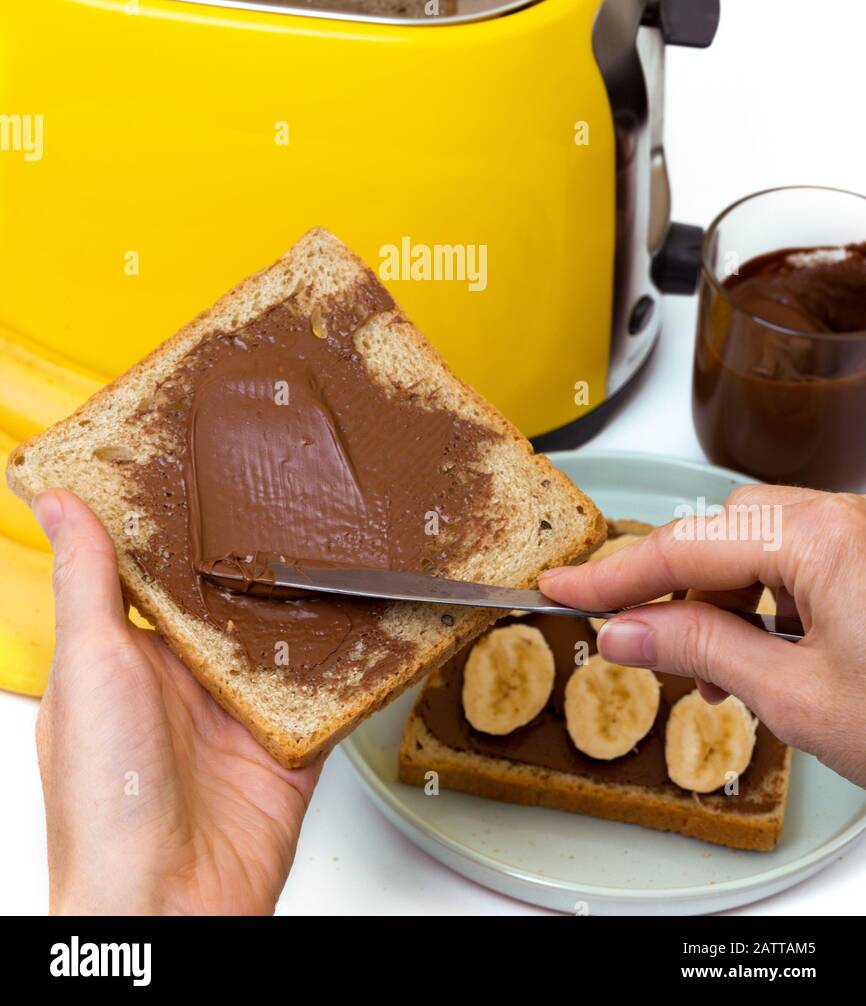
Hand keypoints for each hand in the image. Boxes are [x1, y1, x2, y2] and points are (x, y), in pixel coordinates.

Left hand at [32, 489, 320, 915]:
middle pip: (233, 599)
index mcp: (127, 658)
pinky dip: (356, 658)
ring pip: (288, 637)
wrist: (167, 905)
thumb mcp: (88, 664)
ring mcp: (239, 713)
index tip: (208, 464)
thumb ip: (87, 579)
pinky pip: (330, 690)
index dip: (183, 522)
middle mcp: (185, 680)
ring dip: (313, 600)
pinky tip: (375, 615)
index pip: (159, 572)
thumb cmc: (105, 800)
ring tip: (342, 538)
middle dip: (261, 554)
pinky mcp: (290, 745)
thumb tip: (59, 502)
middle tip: (296, 488)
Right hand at [540, 485, 865, 787]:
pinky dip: (765, 604)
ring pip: (757, 547)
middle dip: (673, 589)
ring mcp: (858, 536)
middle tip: (631, 641)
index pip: (683, 546)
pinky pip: (796, 562)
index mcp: (817, 536)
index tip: (559, 588)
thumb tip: (626, 631)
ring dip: (721, 603)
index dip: (612, 576)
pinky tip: (764, 656)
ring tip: (715, 673)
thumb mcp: (797, 696)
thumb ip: (700, 652)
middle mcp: (841, 519)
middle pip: (720, 536)